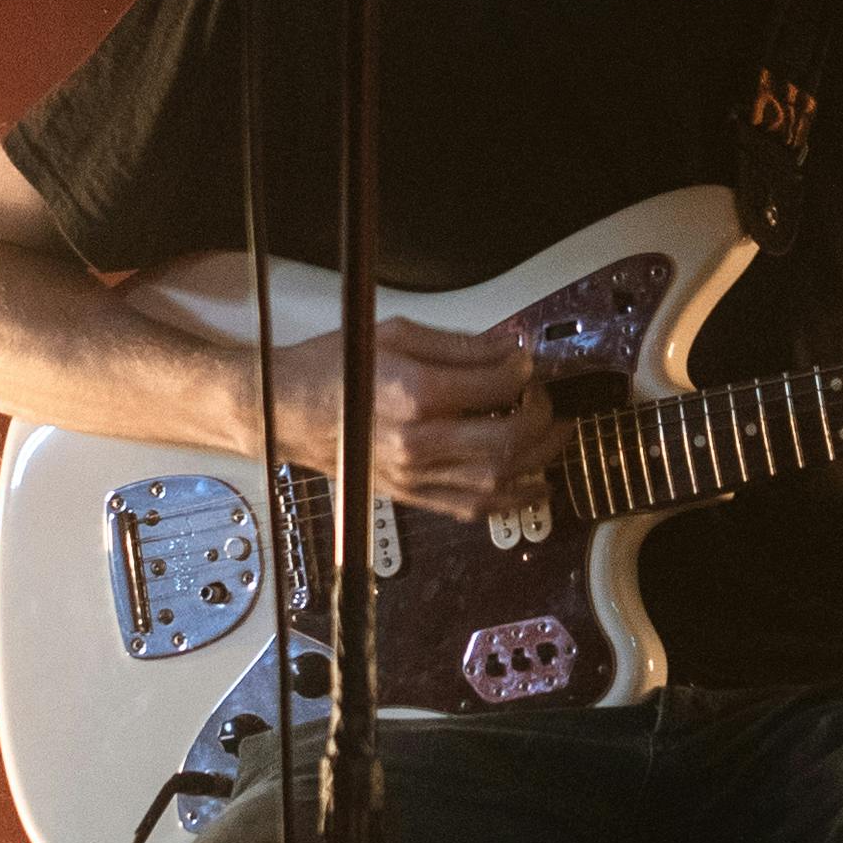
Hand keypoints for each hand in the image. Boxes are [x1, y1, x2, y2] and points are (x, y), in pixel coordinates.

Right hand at [274, 316, 560, 524]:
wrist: (285, 411)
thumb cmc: (332, 369)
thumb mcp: (397, 334)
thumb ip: (460, 345)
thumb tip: (511, 348)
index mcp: (413, 393)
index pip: (496, 387)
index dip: (526, 372)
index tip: (530, 362)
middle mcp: (416, 441)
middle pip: (507, 440)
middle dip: (542, 419)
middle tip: (549, 401)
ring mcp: (414, 476)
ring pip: (498, 480)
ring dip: (539, 460)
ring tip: (557, 437)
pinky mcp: (411, 496)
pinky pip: (472, 508)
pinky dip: (511, 500)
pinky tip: (533, 485)